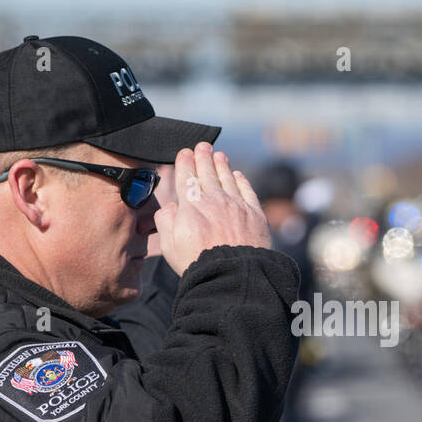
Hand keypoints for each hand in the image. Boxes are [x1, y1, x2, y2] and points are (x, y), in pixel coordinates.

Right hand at [154, 143, 271, 275]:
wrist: (233, 275)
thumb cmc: (198, 263)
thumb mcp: (169, 245)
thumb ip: (166, 221)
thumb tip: (170, 207)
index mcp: (191, 205)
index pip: (186, 177)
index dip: (185, 162)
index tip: (184, 153)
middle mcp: (214, 200)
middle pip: (207, 172)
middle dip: (203, 156)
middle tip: (203, 146)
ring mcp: (236, 205)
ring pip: (228, 178)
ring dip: (222, 165)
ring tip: (219, 155)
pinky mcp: (255, 214)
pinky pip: (247, 191)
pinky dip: (241, 181)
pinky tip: (238, 175)